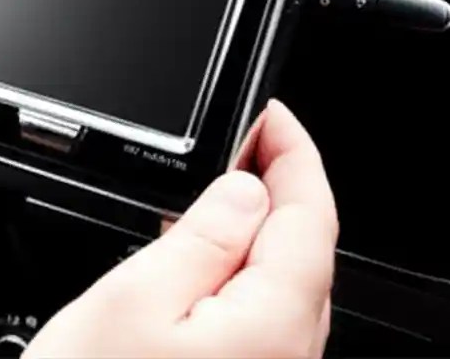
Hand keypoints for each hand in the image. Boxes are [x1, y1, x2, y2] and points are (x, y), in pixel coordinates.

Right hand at [25, 100, 337, 358]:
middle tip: (236, 146)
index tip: (270, 115)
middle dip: (280, 188)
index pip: (314, 214)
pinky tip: (198, 272)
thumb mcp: (135, 299)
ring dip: (258, 234)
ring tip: (207, 202)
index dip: (295, 153)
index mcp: (275, 322)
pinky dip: (241, 280)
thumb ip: (205, 237)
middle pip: (309, 249)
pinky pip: (264, 323)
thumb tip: (248, 187)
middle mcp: (290, 356)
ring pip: (286, 286)